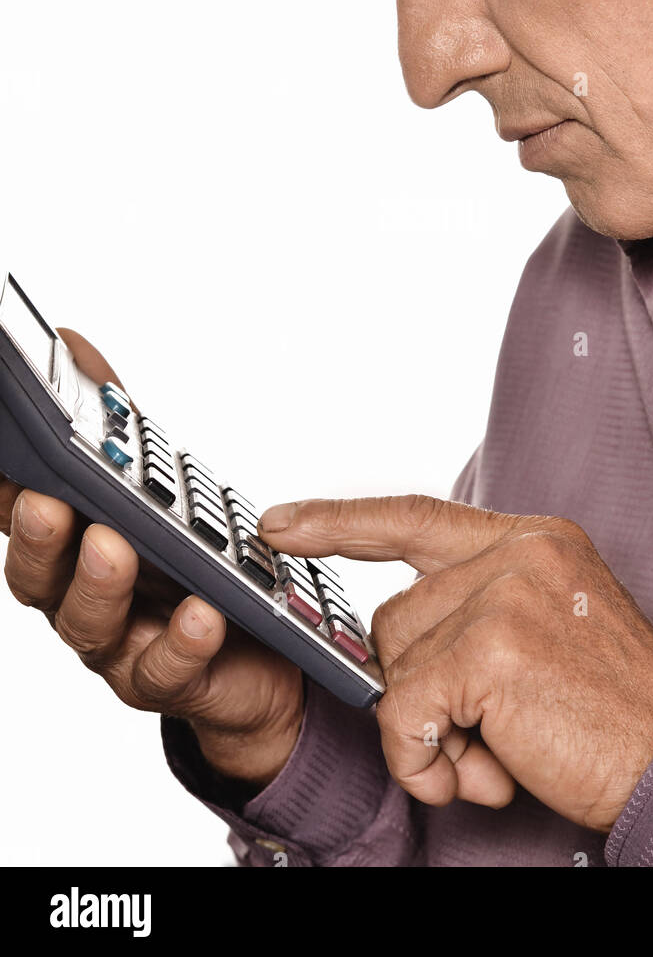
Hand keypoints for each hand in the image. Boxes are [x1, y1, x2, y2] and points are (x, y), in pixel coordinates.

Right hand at [1, 329, 303, 789]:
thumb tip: (70, 342)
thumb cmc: (190, 561)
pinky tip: (202, 613)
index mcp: (70, 544)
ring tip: (116, 546)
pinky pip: (165, 669)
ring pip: (89, 625)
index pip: (18, 513)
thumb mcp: (154, 480)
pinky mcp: (171, 679)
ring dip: (99, 585)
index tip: (2, 455)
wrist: (258, 655)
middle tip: (48, 502)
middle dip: (37, 538)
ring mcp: (120, 644)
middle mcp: (80, 596)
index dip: (0, 490)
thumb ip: (111, 417)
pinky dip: (181, 642)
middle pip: (37, 575)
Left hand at [260, 494, 652, 830]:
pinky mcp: (493, 648)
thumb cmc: (618, 715)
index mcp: (535, 541)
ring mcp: (507, 593)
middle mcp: (521, 552)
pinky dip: (422, 759)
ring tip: (490, 758)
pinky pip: (403, 710)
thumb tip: (390, 651)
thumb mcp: (553, 633)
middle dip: (416, 689)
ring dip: (426, 731)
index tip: (280, 524)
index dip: (341, 521)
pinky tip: (479, 777)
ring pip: (394, 665)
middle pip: (396, 616)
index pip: (416, 516)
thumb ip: (478, 617)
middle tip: (476, 738)